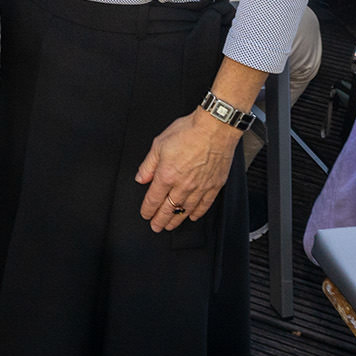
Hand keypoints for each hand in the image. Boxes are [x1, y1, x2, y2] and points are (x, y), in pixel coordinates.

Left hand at [135, 111, 239, 230]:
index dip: (148, 210)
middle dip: (160, 220)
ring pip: (186, 210)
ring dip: (177, 219)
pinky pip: (205, 205)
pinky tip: (193, 216)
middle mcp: (183, 185)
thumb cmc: (189, 131)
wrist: (215, 128)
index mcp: (167, 175)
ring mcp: (200, 187)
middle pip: (168, 208)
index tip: (145, 214)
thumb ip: (148, 164)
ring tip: (171, 225)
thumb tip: (141, 178)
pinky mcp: (214, 185)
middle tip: (156, 227)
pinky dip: (198, 213)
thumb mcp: (159, 144)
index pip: (153, 199)